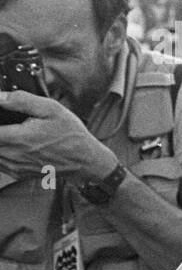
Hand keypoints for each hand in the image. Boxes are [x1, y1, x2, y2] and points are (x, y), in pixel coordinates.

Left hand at [0, 91, 115, 185]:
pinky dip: (3, 152)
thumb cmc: (71, 135)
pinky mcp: (17, 172)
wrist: (85, 160)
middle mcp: (13, 155)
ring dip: (1, 141)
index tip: (1, 118)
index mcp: (17, 137)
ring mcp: (14, 166)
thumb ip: (22, 100)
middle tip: (10, 125)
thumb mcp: (51, 109)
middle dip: (0, 131)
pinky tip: (16, 145)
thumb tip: (1, 97)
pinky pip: (0, 162)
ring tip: (12, 133)